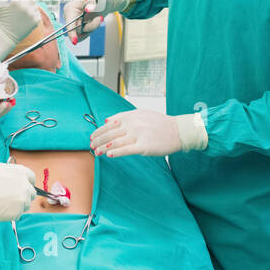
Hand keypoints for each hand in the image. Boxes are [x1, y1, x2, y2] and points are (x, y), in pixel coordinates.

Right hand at [0, 0, 43, 65]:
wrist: (7, 34)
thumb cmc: (5, 18)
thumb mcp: (5, 2)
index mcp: (16, 0)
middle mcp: (25, 6)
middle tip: (26, 2)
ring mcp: (31, 14)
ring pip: (35, 5)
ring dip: (31, 7)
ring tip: (23, 14)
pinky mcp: (36, 21)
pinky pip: (37, 13)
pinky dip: (33, 15)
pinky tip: (26, 19)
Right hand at [0, 160, 38, 232]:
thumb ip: (7, 170)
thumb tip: (8, 173)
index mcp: (20, 172)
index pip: (32, 177)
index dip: (26, 181)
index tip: (22, 185)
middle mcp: (24, 186)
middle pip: (31, 192)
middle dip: (23, 193)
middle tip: (11, 196)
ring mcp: (22, 201)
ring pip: (26, 204)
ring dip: (19, 204)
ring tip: (4, 203)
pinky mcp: (17, 213)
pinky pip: (18, 214)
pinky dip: (12, 213)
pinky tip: (1, 209)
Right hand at [66, 0, 132, 44]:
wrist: (105, 1)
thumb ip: (92, 2)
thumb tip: (87, 9)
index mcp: (70, 8)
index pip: (69, 24)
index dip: (71, 33)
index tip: (75, 41)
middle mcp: (70, 17)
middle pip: (76, 31)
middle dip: (90, 26)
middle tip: (99, 18)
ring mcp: (74, 23)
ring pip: (82, 34)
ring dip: (93, 26)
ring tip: (99, 17)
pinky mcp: (79, 28)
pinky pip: (85, 34)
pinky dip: (93, 27)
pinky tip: (97, 20)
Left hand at [89, 108, 206, 157]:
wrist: (178, 131)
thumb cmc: (161, 124)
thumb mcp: (142, 114)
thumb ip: (124, 116)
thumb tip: (107, 120)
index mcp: (131, 116)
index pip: (109, 124)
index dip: (99, 131)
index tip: (92, 136)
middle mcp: (133, 124)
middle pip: (110, 133)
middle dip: (98, 140)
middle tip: (91, 145)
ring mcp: (138, 135)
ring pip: (115, 142)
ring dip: (103, 147)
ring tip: (96, 152)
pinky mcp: (143, 146)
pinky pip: (126, 150)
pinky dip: (116, 152)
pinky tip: (109, 155)